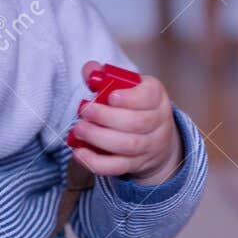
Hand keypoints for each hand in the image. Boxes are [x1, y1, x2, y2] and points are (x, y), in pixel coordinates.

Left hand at [67, 61, 182, 184]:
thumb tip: (90, 70)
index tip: (110, 97)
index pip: (149, 97)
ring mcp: (150, 146)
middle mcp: (158, 122)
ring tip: (78, 129)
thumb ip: (107, 77)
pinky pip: (118, 167)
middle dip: (106, 117)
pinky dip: (96, 162)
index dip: (130, 98)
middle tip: (84, 111)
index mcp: (156, 97)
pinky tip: (80, 153)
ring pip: (128, 145)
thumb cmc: (135, 106)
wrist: (155, 138)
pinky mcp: (137, 164)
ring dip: (99, 138)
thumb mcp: (127, 87)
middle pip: (137, 123)